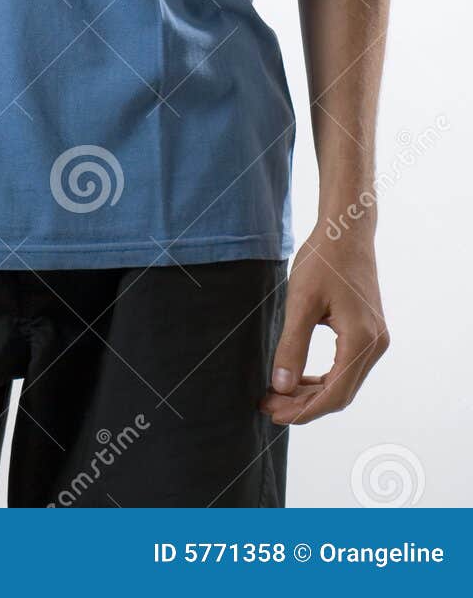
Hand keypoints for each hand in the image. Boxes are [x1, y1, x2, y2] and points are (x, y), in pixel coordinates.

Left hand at [260, 223, 387, 424]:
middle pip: (340, 393)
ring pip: (344, 383)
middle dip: (304, 404)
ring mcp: (376, 339)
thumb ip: (292, 346)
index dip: (303, 410)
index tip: (273, 412)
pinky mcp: (369, 332)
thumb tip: (281, 387)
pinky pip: (346, 367)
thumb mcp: (300, 301)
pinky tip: (298, 378)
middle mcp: (375, 345)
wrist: (346, 230)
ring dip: (312, 393)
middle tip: (268, 405)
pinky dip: (323, 378)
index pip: (334, 394)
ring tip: (278, 394)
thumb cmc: (323, 260)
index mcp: (362, 341)